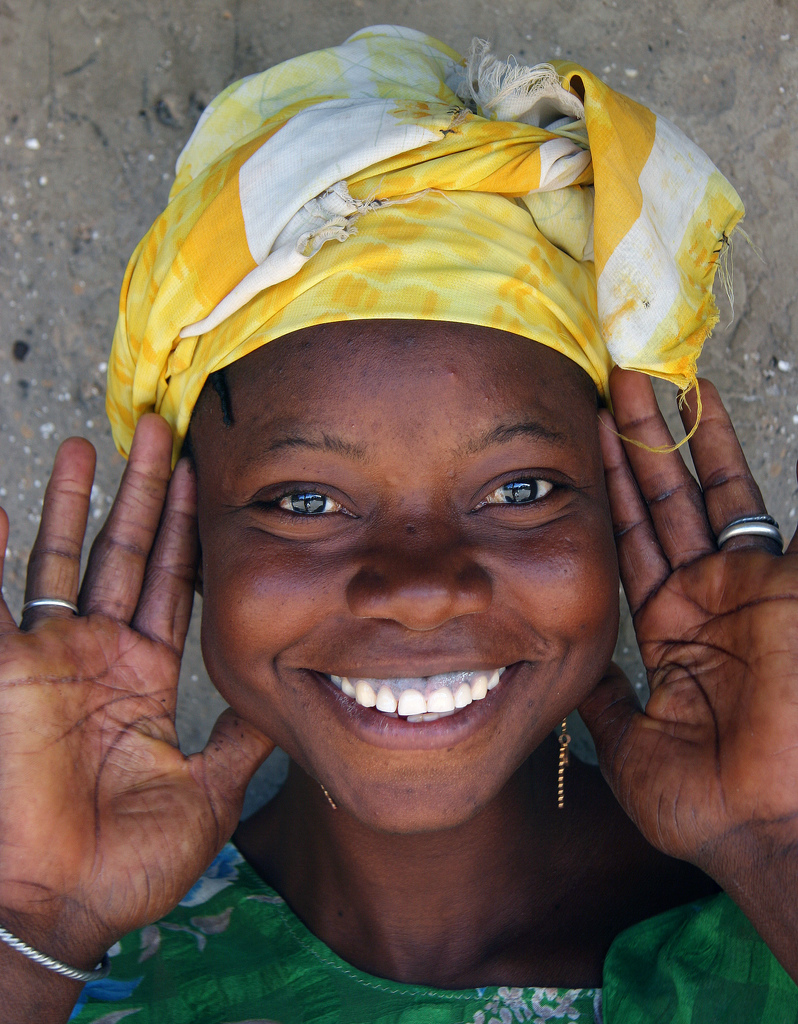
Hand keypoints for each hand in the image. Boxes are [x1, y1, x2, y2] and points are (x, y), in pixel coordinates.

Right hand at [0, 416, 272, 971]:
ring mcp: (51, 657)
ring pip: (65, 559)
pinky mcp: (7, 673)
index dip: (185, 532)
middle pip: (126, 553)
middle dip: (142, 494)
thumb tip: (286, 700)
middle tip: (159, 431)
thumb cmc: (131, 859)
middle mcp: (100, 654)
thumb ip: (243, 736)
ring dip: (77, 504)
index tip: (201, 478)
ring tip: (91, 445)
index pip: (173, 582)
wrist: (66, 906)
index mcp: (146, 673)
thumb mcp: (211, 788)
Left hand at [580, 368, 797, 974]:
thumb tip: (575, 673)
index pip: (631, 538)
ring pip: (703, 489)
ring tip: (655, 375)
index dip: (611, 489)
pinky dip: (732, 460)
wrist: (765, 825)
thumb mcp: (629, 742)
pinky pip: (750, 507)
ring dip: (680, 434)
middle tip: (616, 382)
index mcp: (669, 625)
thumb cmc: (703, 800)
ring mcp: (742, 583)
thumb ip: (604, 697)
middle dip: (641, 442)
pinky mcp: (776, 581)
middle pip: (663, 499)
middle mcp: (705, 594)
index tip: (587, 440)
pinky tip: (711, 409)